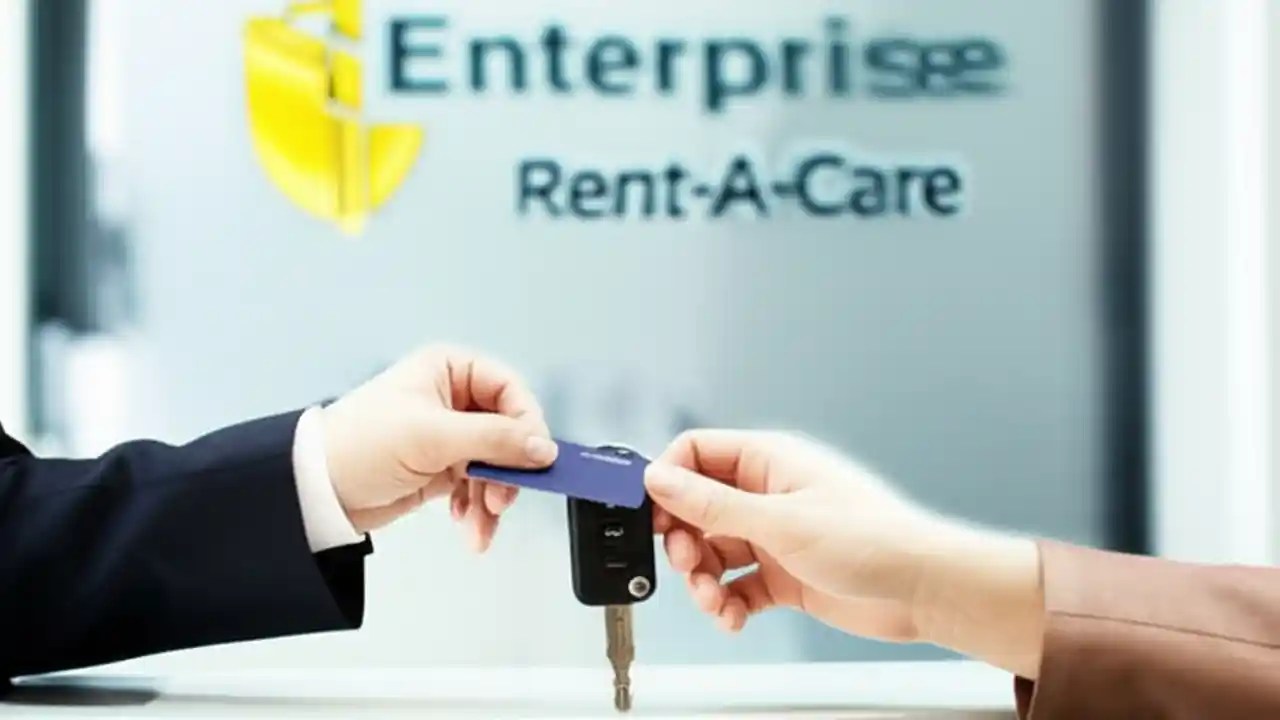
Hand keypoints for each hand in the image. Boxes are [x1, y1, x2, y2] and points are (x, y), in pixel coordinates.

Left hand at [319, 345, 556, 550]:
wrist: (316, 489)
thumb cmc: (360, 444)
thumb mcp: (432, 436)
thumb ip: (494, 439)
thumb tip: (544, 448)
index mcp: (449, 370)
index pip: (509, 390)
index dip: (526, 423)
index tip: (535, 457)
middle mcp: (453, 399)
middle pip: (508, 431)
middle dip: (509, 469)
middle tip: (502, 497)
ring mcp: (449, 436)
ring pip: (497, 464)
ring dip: (495, 496)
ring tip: (484, 520)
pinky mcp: (442, 469)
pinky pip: (479, 486)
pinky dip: (479, 508)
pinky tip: (469, 524)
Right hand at [644, 429, 1043, 677]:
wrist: (921, 590)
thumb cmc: (871, 539)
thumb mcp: (778, 521)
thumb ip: (712, 504)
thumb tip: (660, 479)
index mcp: (768, 461)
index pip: (696, 453)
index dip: (668, 481)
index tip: (653, 515)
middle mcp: (766, 494)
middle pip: (696, 508)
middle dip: (683, 541)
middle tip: (688, 565)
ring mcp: (774, 535)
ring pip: (712, 552)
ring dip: (702, 580)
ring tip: (715, 601)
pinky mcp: (783, 574)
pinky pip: (735, 585)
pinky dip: (727, 603)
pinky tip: (734, 616)